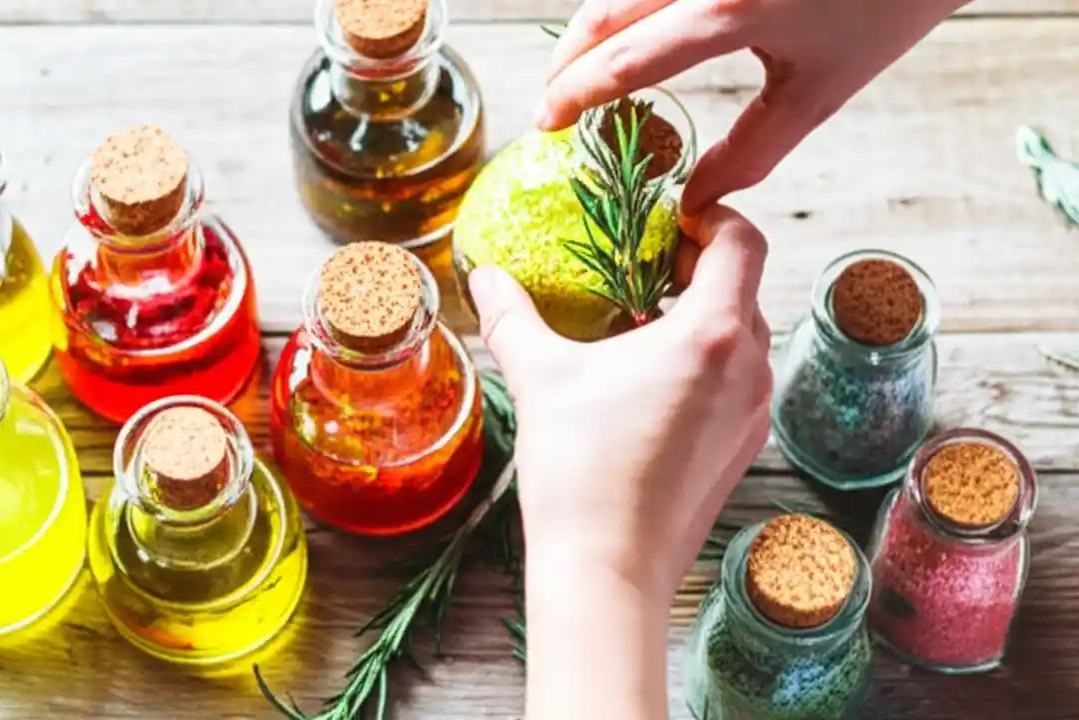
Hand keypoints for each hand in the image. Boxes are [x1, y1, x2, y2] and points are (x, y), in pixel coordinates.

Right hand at [469, 204, 770, 718]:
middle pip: (745, 287)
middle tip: (642, 266)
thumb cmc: (580, 470)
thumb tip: (485, 276)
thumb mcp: (539, 378)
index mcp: (711, 335)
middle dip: (698, 267)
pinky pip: (735, 382)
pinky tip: (646, 382)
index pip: (744, 241)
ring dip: (700, 316)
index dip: (713, 216)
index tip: (668, 220)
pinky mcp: (741, 449)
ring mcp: (752, 413)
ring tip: (638, 323)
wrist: (609, 570)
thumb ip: (512, 315)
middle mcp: (748, 369)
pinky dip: (703, 362)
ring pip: (742, 337)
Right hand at [537, 0, 966, 211]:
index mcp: (730, 10)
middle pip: (605, 10)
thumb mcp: (818, 91)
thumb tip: (694, 201)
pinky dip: (627, 5)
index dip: (574, 94)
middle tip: (553, 102)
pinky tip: (625, 29)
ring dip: (593, 26)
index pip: (625, 58)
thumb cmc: (888, 7)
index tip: (544, 124)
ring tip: (584, 72)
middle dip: (568, 58)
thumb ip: (749, 150)